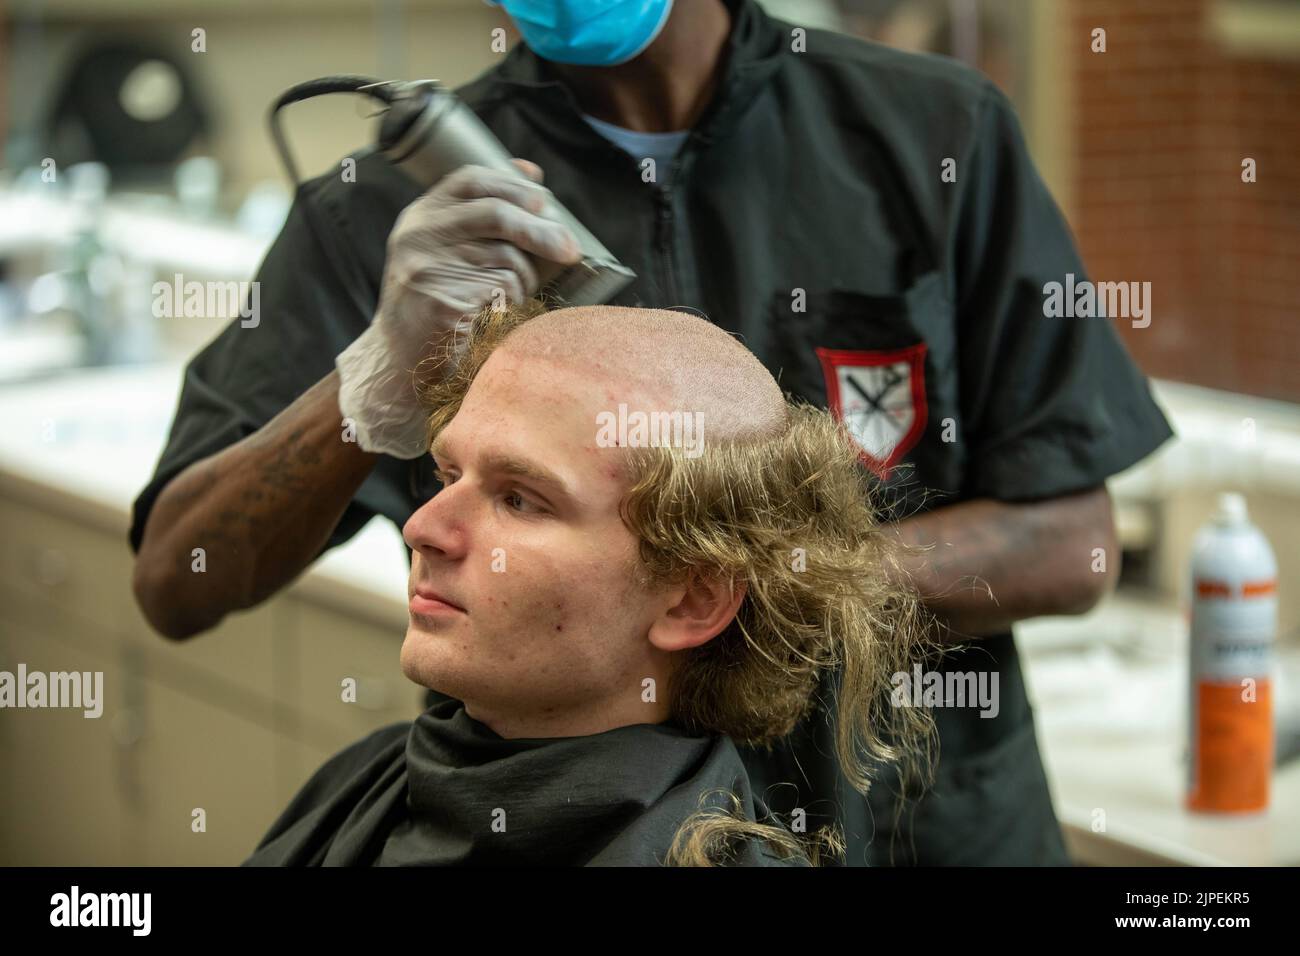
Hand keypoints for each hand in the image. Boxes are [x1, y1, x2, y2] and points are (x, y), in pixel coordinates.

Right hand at [336, 159, 580, 457]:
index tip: (543, 198)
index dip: (512, 185)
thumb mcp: (448, 251)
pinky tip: (499, 317)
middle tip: (570, 250)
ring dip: (525, 282)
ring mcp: (425, 269)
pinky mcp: (440, 303)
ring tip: (513, 300)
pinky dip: (513, 307)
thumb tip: (533, 174)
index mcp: (421, 217)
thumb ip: (482, 215)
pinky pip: (502, 294)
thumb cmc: (438, 305)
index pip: (470, 179)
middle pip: (496, 215)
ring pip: (506, 260)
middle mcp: (417, 236)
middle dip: (541, 231)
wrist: (400, 363)